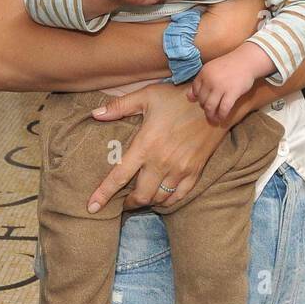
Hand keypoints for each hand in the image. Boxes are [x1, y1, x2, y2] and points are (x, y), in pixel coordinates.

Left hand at [85, 82, 228, 211]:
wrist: (213, 103)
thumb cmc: (177, 98)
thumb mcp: (147, 95)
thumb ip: (119, 106)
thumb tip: (94, 115)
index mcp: (145, 145)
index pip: (119, 177)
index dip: (103, 195)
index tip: (91, 208)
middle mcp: (161, 162)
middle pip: (141, 196)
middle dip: (129, 203)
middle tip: (124, 202)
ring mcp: (180, 169)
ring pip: (159, 199)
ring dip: (148, 202)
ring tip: (143, 198)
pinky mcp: (194, 171)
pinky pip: (179, 197)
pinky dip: (168, 201)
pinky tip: (162, 197)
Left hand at [188, 42, 276, 125]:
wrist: (247, 60)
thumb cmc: (230, 65)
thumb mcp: (212, 68)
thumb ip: (201, 81)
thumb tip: (189, 98)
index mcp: (204, 73)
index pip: (195, 91)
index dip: (199, 98)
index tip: (204, 102)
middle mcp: (210, 80)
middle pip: (202, 100)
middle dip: (206, 108)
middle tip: (211, 112)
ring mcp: (220, 87)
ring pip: (210, 107)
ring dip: (211, 116)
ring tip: (214, 119)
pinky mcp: (232, 92)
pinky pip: (223, 109)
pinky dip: (221, 115)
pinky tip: (222, 117)